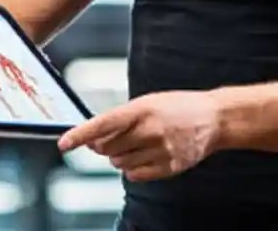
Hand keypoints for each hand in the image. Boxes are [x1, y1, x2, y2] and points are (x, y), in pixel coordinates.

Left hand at [57, 91, 221, 181]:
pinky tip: (144, 155)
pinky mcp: (168, 167)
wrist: (213, 119)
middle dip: (102, 145)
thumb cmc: (177, 107)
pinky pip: (134, 175)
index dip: (80, 135)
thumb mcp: (148, 102)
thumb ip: (121, 118)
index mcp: (142, 109)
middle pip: (106, 148)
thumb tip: (94, 138)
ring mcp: (160, 151)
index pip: (103, 124)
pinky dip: (132, 168)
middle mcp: (150, 130)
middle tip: (111, 139)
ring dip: (118, 156)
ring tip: (136, 144)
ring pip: (118, 163)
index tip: (64, 143)